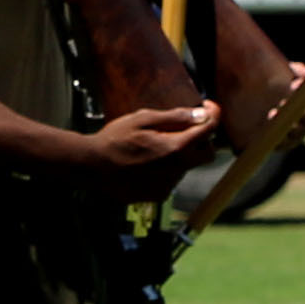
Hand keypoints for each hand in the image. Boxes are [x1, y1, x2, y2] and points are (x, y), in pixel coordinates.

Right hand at [83, 101, 219, 191]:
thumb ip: (175, 117)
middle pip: (206, 154)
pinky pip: (171, 178)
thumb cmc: (113, 140)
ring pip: (186, 166)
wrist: (91, 167)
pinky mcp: (158, 194)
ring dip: (179, 155)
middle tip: (184, 129)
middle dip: (201, 140)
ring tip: (153, 147)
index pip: (208, 130)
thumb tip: (200, 114)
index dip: (213, 116)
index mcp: (175, 148)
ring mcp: (168, 185)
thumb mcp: (142, 119)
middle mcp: (176, 169)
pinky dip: (166, 169)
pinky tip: (146, 162)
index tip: (209, 109)